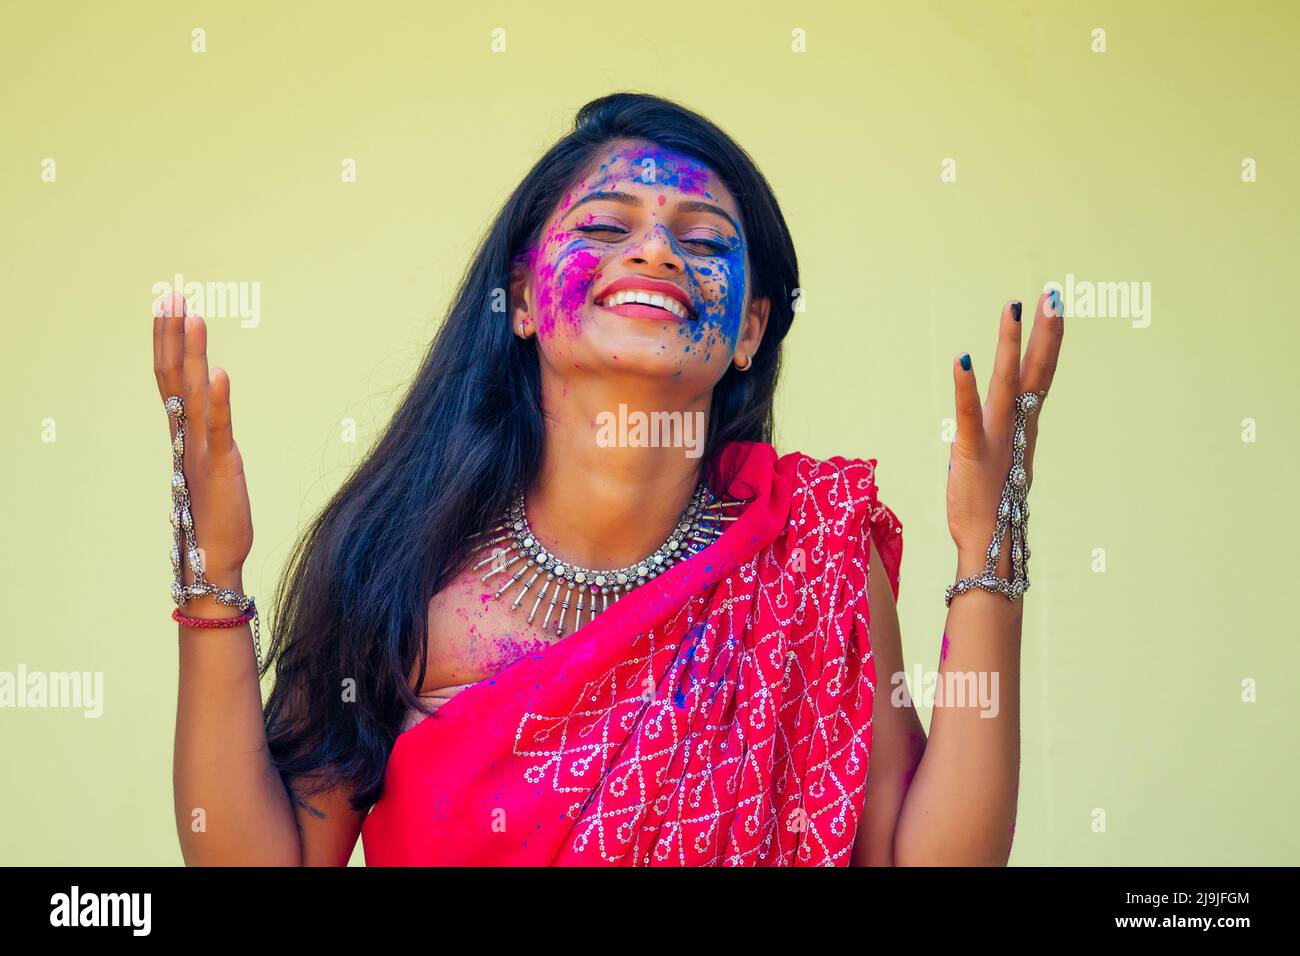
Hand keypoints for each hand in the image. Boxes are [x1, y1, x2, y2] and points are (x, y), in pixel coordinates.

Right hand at [152, 292, 253, 589]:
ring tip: (193, 315)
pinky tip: (219, 371)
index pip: (168, 376)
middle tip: (170, 292)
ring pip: (191, 392)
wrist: (214, 556)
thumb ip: (206, 434)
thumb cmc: (215, 511)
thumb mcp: (211, 462)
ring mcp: (201, 447)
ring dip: (192, 351)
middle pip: (171, 374)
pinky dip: (218, 399)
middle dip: (171, 332)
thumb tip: (207, 408)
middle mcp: (186, 434)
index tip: (166, 305)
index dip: (166, 339)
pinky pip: (218, 427)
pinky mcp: (222, 464)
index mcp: (184, 432)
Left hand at [947, 292, 1063, 576]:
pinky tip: (963, 359)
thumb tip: (1008, 415)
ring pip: (1005, 384)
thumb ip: (1006, 432)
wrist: (989, 543)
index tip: (1054, 307)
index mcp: (1022, 425)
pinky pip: (969, 415)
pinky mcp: (972, 452)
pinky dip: (965, 387)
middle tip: (1053, 294)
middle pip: (1034, 371)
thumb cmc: (991, 504)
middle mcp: (1016, 426)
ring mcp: (997, 438)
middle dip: (1045, 331)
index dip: (1047, 340)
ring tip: (1013, 308)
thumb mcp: (1002, 458)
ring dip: (1009, 345)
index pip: (1039, 375)